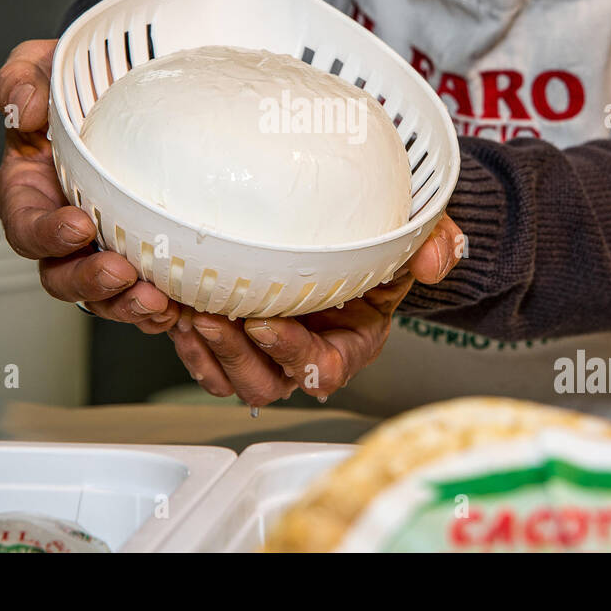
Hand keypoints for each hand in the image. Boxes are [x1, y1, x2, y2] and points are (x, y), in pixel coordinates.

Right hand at [0, 39, 183, 331]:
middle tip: (122, 275)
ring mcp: (102, 249)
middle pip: (61, 275)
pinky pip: (148, 297)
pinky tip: (191, 310)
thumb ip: (22, 79)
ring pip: (106, 297)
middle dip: (90, 283)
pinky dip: (168, 311)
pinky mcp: (142, 260)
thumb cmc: (80, 82)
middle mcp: (61, 230)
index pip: (24, 224)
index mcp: (29, 191)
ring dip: (129, 306)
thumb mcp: (44, 65)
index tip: (76, 225)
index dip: (45, 234)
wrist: (131, 88)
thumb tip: (24, 108)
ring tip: (160, 303)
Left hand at [168, 215, 464, 406]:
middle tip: (215, 318)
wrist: (350, 227)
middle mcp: (309, 352)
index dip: (295, 352)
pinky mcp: (237, 335)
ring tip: (191, 314)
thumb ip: (434, 242)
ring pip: (234, 379)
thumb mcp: (418, 231)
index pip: (325, 366)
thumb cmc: (380, 237)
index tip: (268, 323)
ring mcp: (269, 349)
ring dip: (210, 352)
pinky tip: (177, 314)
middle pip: (270, 383)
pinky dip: (190, 345)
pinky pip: (208, 362)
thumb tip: (434, 261)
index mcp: (353, 340)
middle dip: (238, 355)